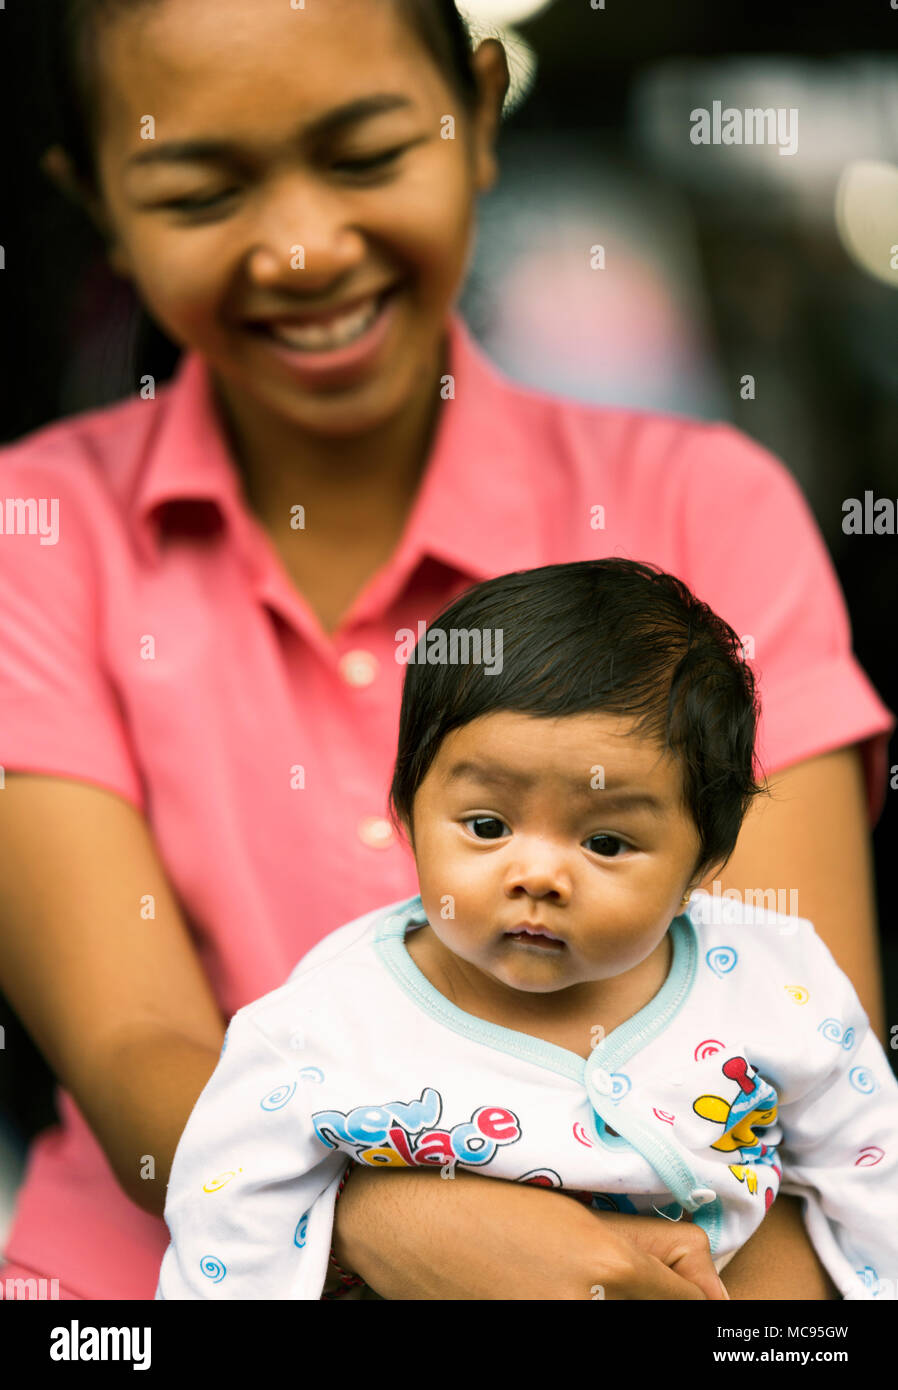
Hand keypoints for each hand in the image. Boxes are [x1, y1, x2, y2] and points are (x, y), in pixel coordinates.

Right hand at [332, 1166, 729, 1299]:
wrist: (403, 1221)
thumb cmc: (483, 1195)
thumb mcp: (572, 1205)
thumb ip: (644, 1241)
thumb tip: (701, 1275)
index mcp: (606, 1263)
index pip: (692, 1300)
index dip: (698, 1291)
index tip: (694, 1284)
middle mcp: (586, 1308)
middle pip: (658, 1314)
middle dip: (655, 1296)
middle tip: (612, 1268)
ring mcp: (551, 1329)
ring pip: (617, 1322)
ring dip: (608, 1301)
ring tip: (563, 1274)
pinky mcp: (518, 1336)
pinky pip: (572, 1329)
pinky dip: (569, 1307)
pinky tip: (537, 1288)